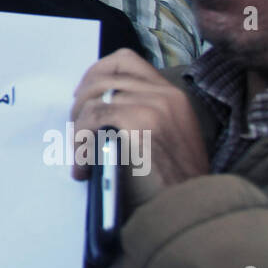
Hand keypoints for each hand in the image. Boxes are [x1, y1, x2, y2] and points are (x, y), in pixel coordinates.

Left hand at [69, 49, 208, 210]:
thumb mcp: (170, 137)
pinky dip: (81, 144)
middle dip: (80, 101)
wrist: (194, 206)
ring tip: (78, 153)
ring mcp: (153, 106)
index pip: (126, 61)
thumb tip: (98, 109)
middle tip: (74, 126)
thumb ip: (143, 115)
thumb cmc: (178, 182)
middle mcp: (165, 94)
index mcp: (173, 94)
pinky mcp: (140, 124)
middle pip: (104, 76)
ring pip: (94, 100)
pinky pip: (94, 121)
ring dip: (78, 127)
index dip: (96, 72)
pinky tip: (83, 168)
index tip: (82, 93)